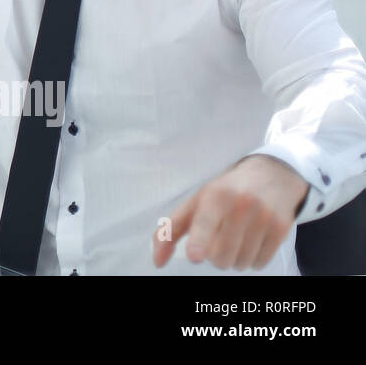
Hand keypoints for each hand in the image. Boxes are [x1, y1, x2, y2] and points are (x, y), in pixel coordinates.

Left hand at [152, 154, 309, 270]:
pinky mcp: (282, 228)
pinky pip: (259, 263)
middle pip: (221, 256)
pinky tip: (252, 239)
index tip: (195, 255)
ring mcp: (264, 216)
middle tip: (218, 237)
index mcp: (215, 195)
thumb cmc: (226, 192)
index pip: (205, 222)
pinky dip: (252, 259)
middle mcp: (241, 204)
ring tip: (236, 236)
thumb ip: (172, 229)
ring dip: (234, 258)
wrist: (272, 175)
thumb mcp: (196, 202)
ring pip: (240, 263)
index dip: (199, 240)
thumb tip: (157, 261)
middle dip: (215, 255)